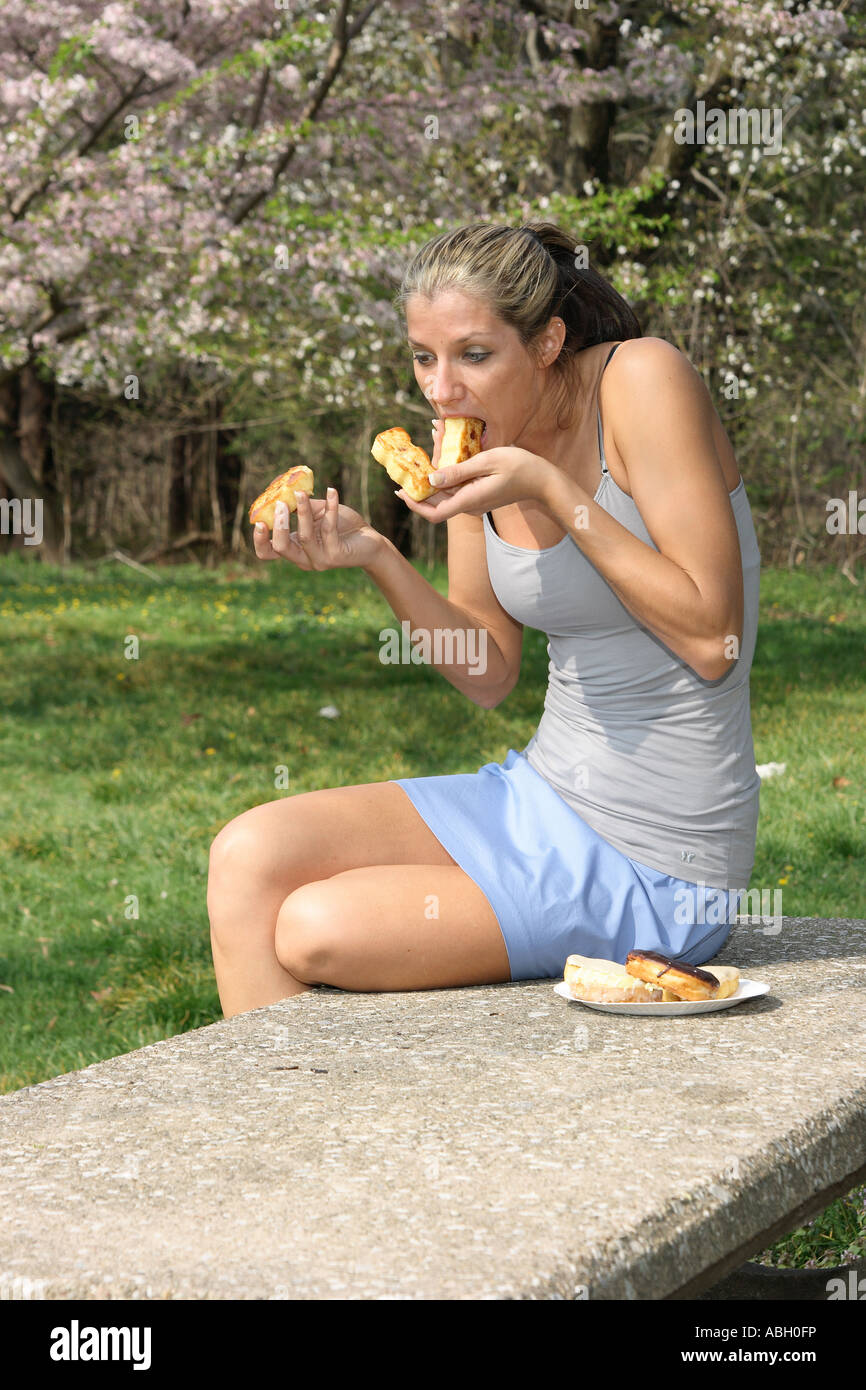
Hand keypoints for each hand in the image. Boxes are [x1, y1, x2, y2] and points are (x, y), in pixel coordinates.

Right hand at [253, 487, 383, 569]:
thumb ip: (302, 506)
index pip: (268, 553)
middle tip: (280, 504)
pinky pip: (328, 529)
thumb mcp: (318, 514)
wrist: (370, 541)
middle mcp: (304, 559)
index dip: (259, 541)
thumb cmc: (343, 526)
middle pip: (281, 548)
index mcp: (295, 550)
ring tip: (301, 493)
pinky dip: (329, 507)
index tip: (258, 522)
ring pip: (304, 537)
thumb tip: (287, 488)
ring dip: (302, 512)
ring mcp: (320, 560)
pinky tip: (332, 491)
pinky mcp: (336, 555)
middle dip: (278, 525)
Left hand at [395, 420, 553, 522]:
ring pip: (446, 492)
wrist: (543, 481)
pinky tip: (445, 450)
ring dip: (435, 474)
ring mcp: (475, 502)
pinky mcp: (479, 495)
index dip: (415, 505)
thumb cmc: (520, 467)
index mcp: (470, 500)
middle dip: (421, 483)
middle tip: (409, 462)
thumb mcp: (488, 461)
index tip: (401, 491)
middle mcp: (470, 505)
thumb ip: (459, 471)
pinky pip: (458, 487)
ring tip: (431, 442)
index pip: (434, 513)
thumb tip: (432, 479)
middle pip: (437, 501)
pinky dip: (449, 472)